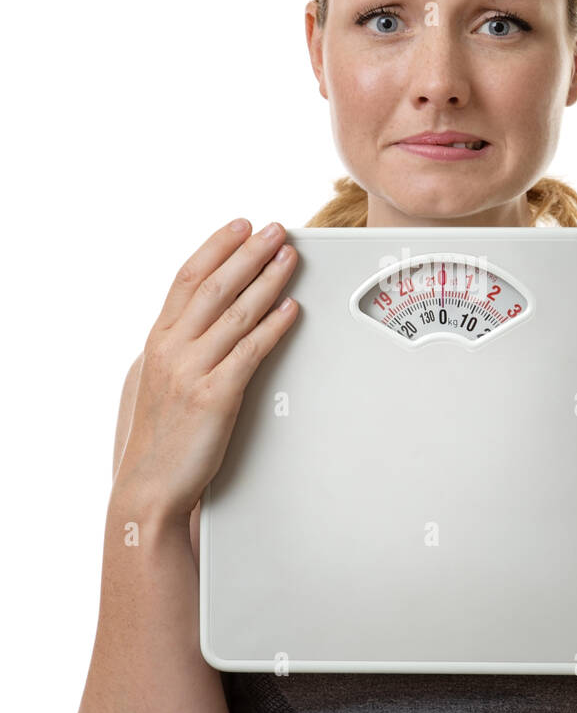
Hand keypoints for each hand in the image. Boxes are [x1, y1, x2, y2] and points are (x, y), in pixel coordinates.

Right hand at [115, 218, 299, 521]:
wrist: (149, 487)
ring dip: (268, 280)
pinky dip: (273, 326)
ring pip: (236, 313)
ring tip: (289, 258)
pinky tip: (291, 310)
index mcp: (158, 341)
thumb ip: (178, 347)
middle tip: (277, 230)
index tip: (240, 225)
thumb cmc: (161, 438)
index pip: (187, 278)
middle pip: (215, 286)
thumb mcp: (158, 380)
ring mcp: (191, 371)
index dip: (217, 247)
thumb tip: (208, 317)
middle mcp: (171, 349)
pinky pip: (250, 352)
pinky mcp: (215, 397)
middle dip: (249, 253)